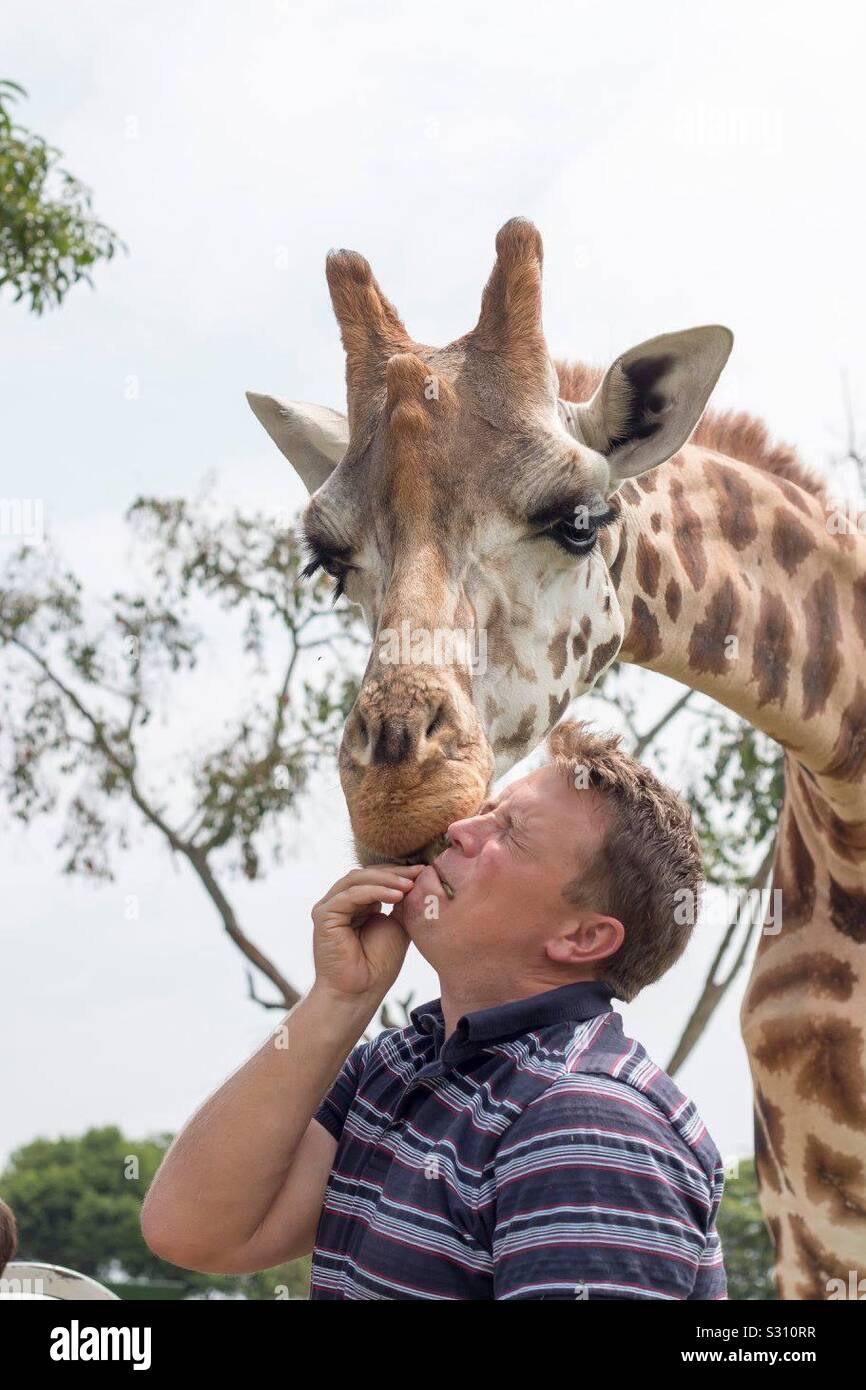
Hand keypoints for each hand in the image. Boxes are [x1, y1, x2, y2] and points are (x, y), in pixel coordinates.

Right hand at [311, 864, 424, 1004]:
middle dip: (394, 873)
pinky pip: (350, 895)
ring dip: (386, 880)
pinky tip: (396, 896)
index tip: (425, 871)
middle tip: (419, 873)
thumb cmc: (378, 965)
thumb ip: (402, 902)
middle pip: (365, 874)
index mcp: (356, 904)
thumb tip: (417, 878)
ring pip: (356, 880)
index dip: (399, 873)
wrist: (361, 992)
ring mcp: (329, 907)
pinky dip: (375, 892)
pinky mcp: (323, 915)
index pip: (375, 878)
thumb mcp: (397, 925)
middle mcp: (339, 902)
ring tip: (410, 885)